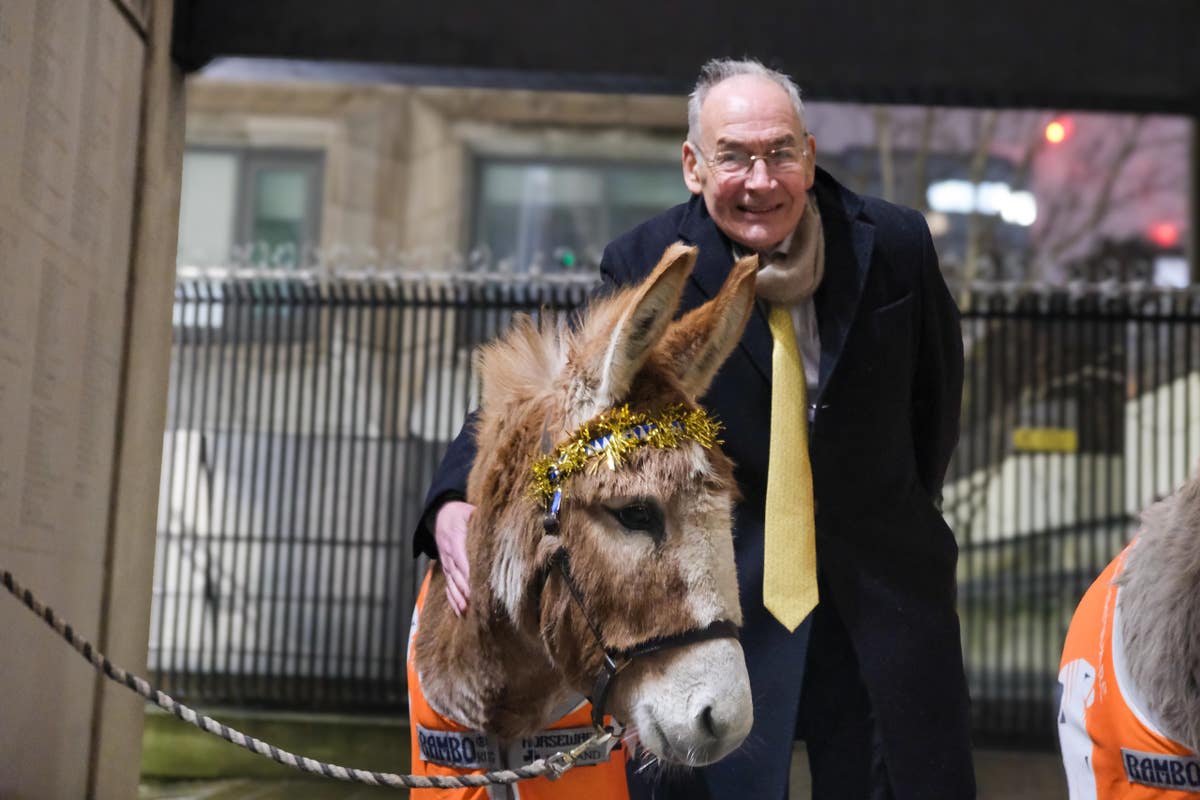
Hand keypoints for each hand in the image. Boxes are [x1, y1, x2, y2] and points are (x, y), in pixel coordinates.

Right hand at [435, 500, 474, 615]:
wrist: (441, 514)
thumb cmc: (459, 514)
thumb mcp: (469, 511)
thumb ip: (481, 518)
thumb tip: (500, 521)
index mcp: (455, 541)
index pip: (463, 560)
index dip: (470, 575)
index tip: (480, 587)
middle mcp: (449, 555)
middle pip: (457, 576)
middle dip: (466, 591)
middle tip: (477, 604)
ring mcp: (446, 563)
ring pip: (451, 584)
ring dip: (459, 598)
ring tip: (467, 611)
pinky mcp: (446, 568)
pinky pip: (447, 586)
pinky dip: (452, 599)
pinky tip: (459, 610)